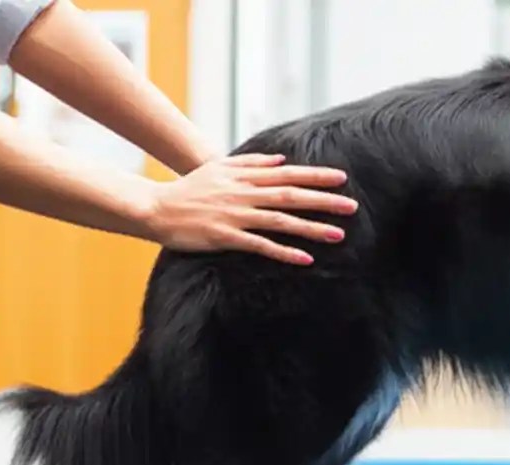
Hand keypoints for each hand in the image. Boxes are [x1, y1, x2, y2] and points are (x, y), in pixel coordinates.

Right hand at [142, 154, 358, 265]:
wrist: (156, 208)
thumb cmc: (189, 189)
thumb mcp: (218, 167)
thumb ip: (251, 163)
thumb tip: (281, 159)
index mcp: (244, 177)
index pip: (287, 174)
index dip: (315, 176)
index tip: (342, 179)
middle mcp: (243, 193)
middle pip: (290, 195)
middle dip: (323, 200)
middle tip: (352, 206)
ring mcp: (235, 215)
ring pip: (280, 220)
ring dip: (311, 227)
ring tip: (338, 234)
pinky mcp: (225, 236)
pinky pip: (260, 246)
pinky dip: (283, 252)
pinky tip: (305, 259)